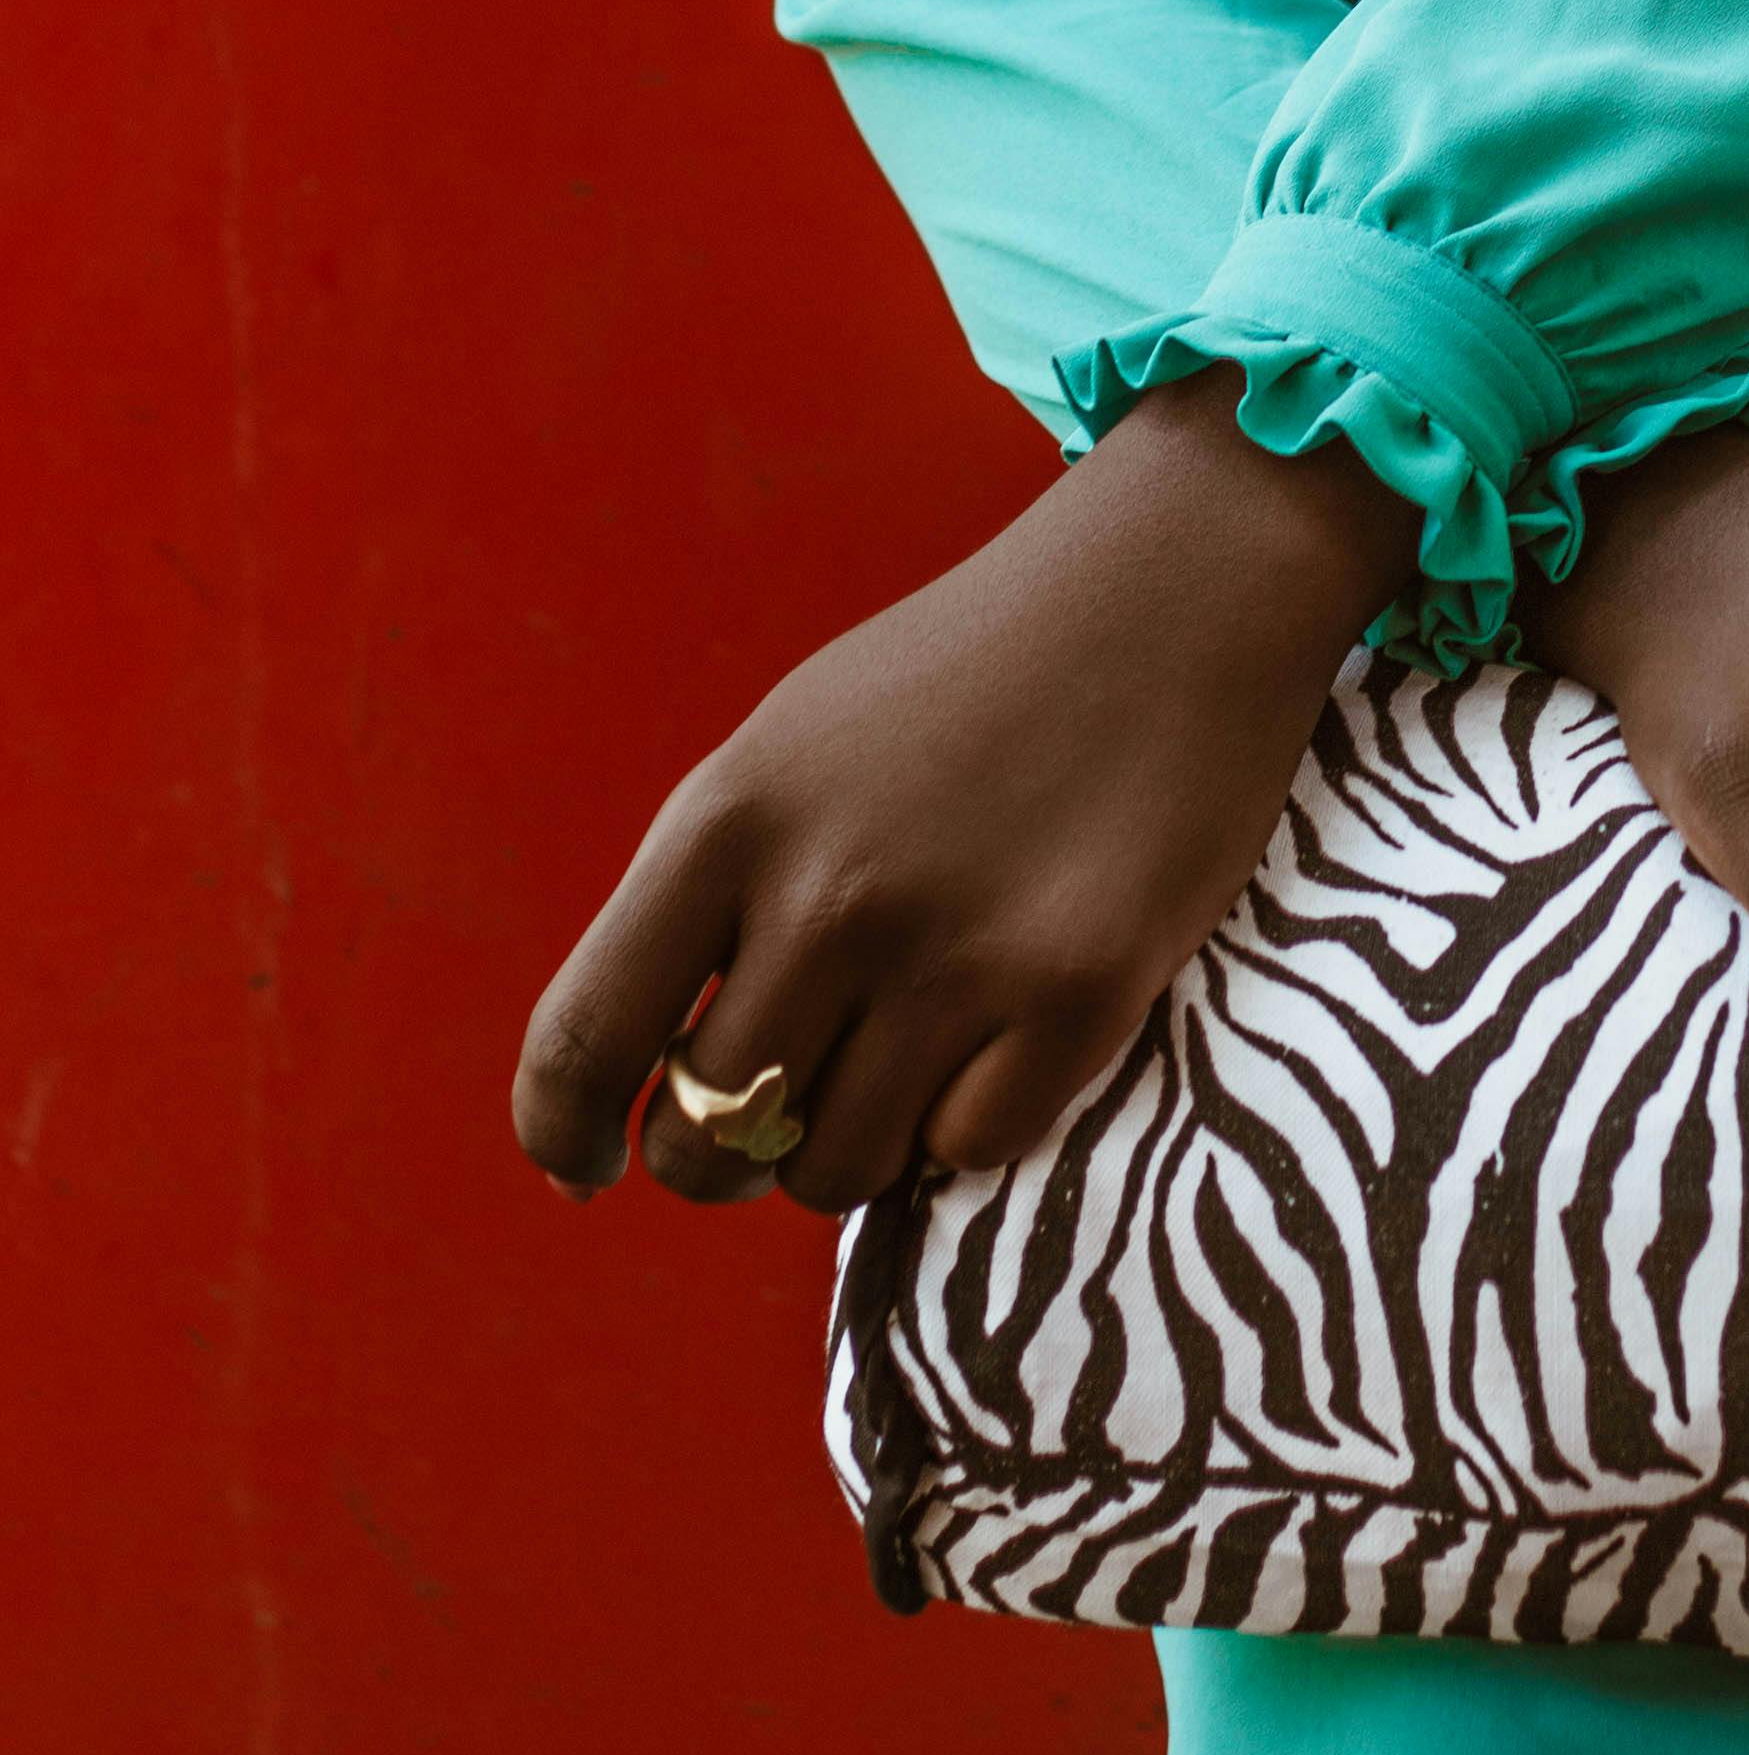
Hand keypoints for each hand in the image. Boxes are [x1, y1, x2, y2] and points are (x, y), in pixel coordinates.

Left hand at [511, 377, 1407, 1213]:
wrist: (1179, 584)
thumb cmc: (976, 667)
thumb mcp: (799, 744)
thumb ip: (719, 892)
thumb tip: (648, 1079)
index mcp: (733, 815)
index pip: (585, 1035)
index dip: (561, 1128)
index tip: (584, 1170)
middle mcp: (828, 897)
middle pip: (708, 1136)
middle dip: (724, 1155)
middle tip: (778, 1114)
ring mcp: (956, 955)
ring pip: (834, 1167)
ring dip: (853, 1142)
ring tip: (906, 1052)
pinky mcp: (1077, 998)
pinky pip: (965, 1153)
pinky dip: (968, 1121)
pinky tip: (1002, 1031)